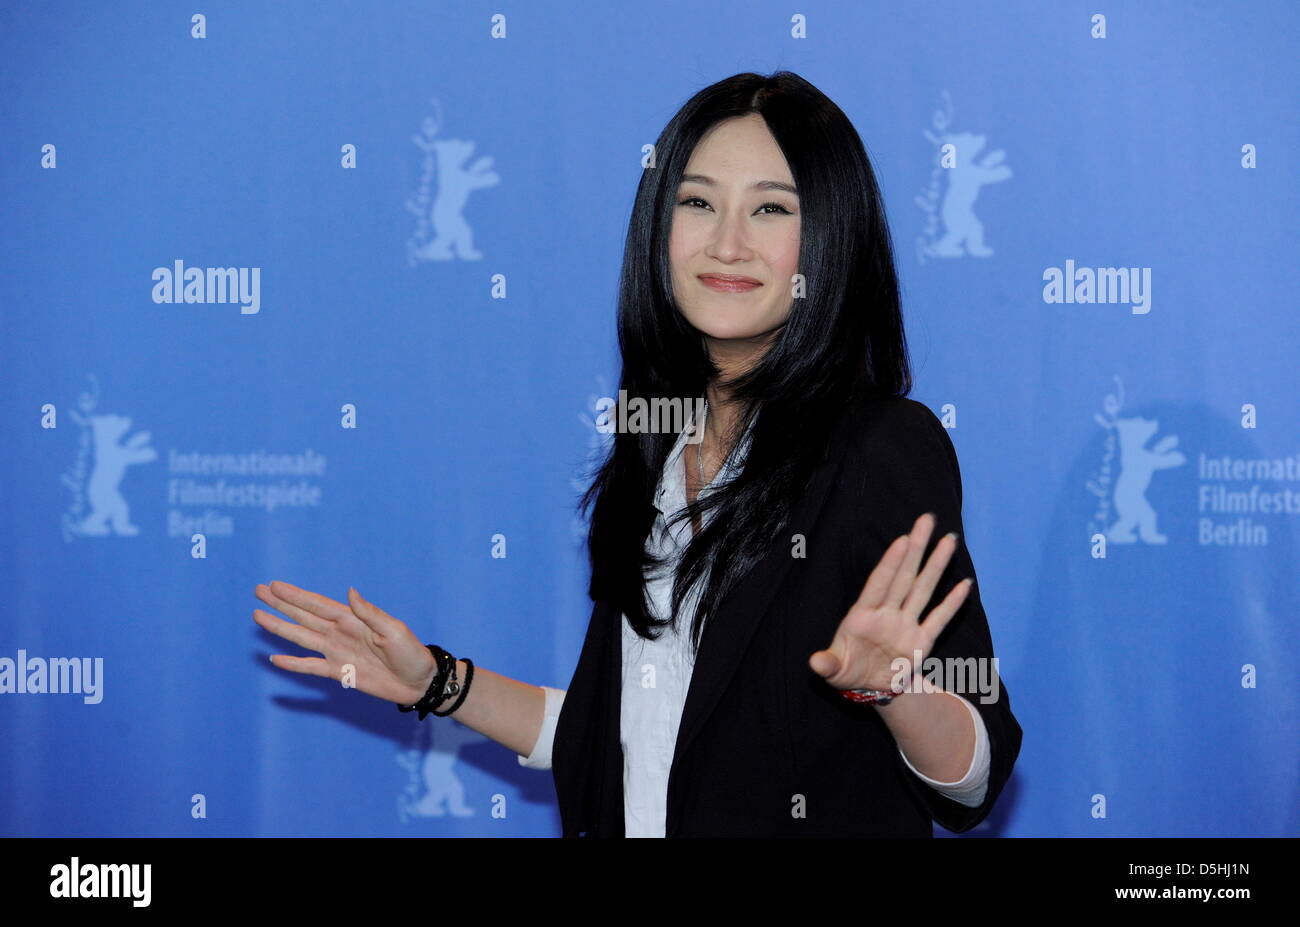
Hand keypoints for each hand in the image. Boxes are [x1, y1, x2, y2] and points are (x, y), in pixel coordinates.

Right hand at [253, 581, 437, 705]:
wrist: (418, 682)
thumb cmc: (411, 653)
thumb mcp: (394, 630)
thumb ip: (370, 613)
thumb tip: (350, 592)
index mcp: (353, 619)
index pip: (318, 605)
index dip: (296, 595)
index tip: (275, 586)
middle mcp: (340, 633)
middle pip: (304, 616)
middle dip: (281, 604)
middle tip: (258, 591)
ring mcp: (337, 652)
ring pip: (301, 638)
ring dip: (280, 627)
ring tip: (258, 616)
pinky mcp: (339, 673)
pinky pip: (311, 667)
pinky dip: (293, 664)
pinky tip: (275, 658)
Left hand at [808, 512, 971, 693]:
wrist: (866, 688)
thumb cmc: (846, 670)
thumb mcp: (834, 669)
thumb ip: (828, 664)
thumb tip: (815, 663)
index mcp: (863, 616)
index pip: (879, 584)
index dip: (890, 563)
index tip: (902, 539)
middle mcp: (887, 614)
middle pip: (904, 577)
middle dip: (915, 549)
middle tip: (925, 519)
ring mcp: (906, 626)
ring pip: (923, 590)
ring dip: (936, 566)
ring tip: (948, 540)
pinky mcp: (921, 642)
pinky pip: (939, 620)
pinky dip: (952, 604)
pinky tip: (964, 584)